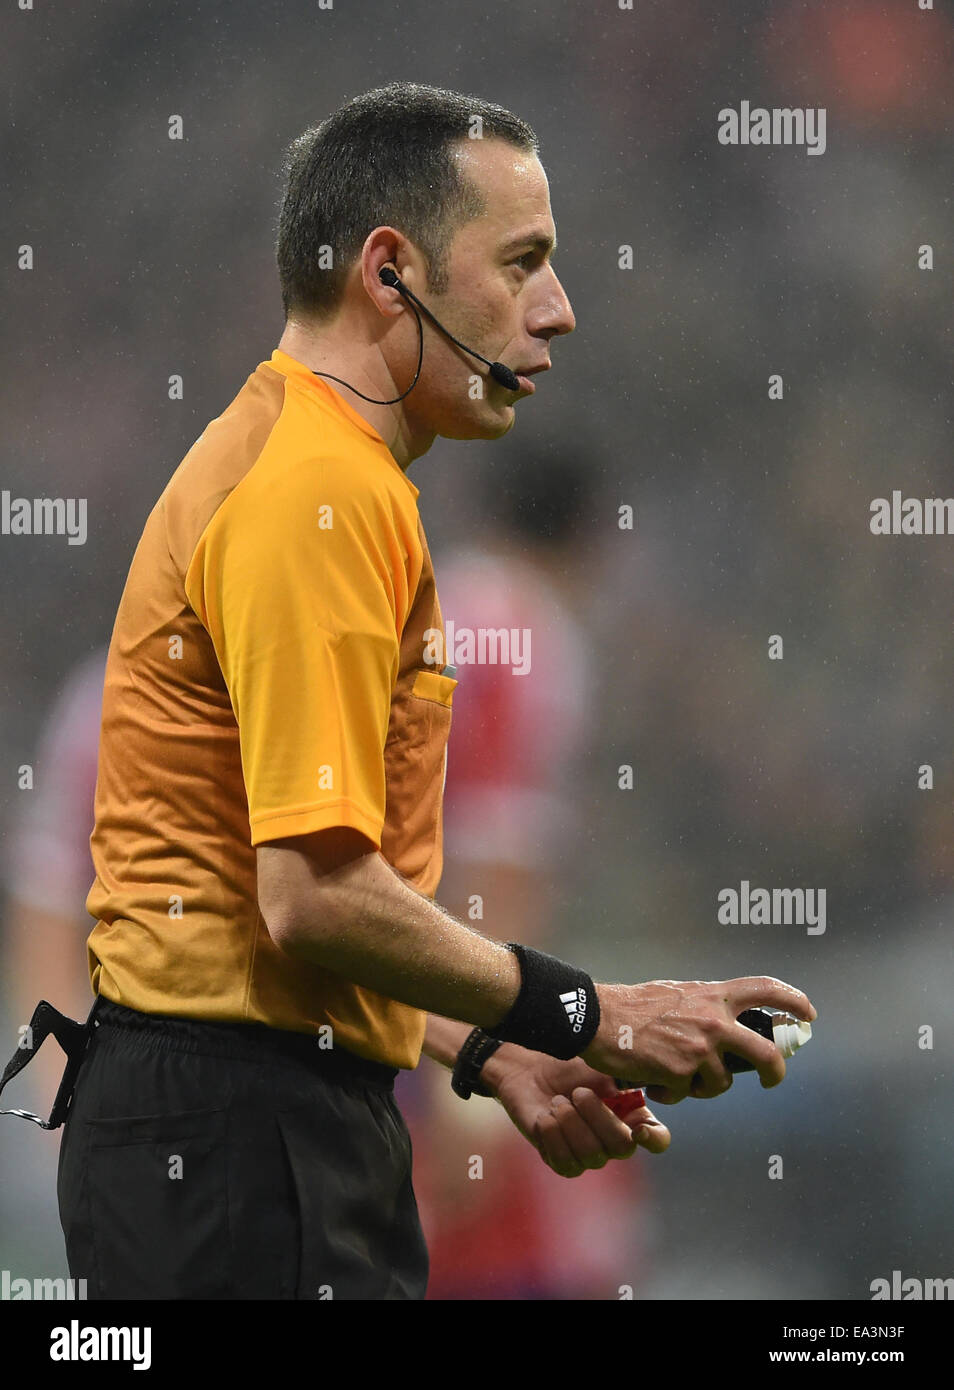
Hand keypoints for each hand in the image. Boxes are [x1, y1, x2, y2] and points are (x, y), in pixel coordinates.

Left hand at [482, 1045, 670, 1178]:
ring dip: (571, 1125)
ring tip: (557, 1101)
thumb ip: (627, 1075)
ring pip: (592, 1157)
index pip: (658, 1139)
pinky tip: (545, 1117)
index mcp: (632, 1114)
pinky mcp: (562, 1160)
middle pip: (621, 1147)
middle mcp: (615, 1139)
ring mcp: (589, 1153)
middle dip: (598, 1118)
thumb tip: (650, 1077)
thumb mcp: (601, 1063)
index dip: (654, 1139)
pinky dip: (554, 1137)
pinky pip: (566, 1163)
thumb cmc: (569, 1064)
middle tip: (577, 1092)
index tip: (639, 1130)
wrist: (529, 1069)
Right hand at [581, 975, 816, 1102]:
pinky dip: (673, 1093)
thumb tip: (725, 1025)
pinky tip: (654, 1080)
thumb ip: (705, 1007)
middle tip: (773, 1079)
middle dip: (776, 1072)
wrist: (599, 1019)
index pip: (765, 989)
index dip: (792, 1001)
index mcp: (713, 995)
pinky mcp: (682, 1073)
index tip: (809, 1014)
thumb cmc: (634, 1007)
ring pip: (722, 1082)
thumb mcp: (677, 995)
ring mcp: (701, 1048)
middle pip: (765, 1053)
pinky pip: (688, 1093)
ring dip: (702, 1085)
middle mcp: (714, 1020)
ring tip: (674, 1075)